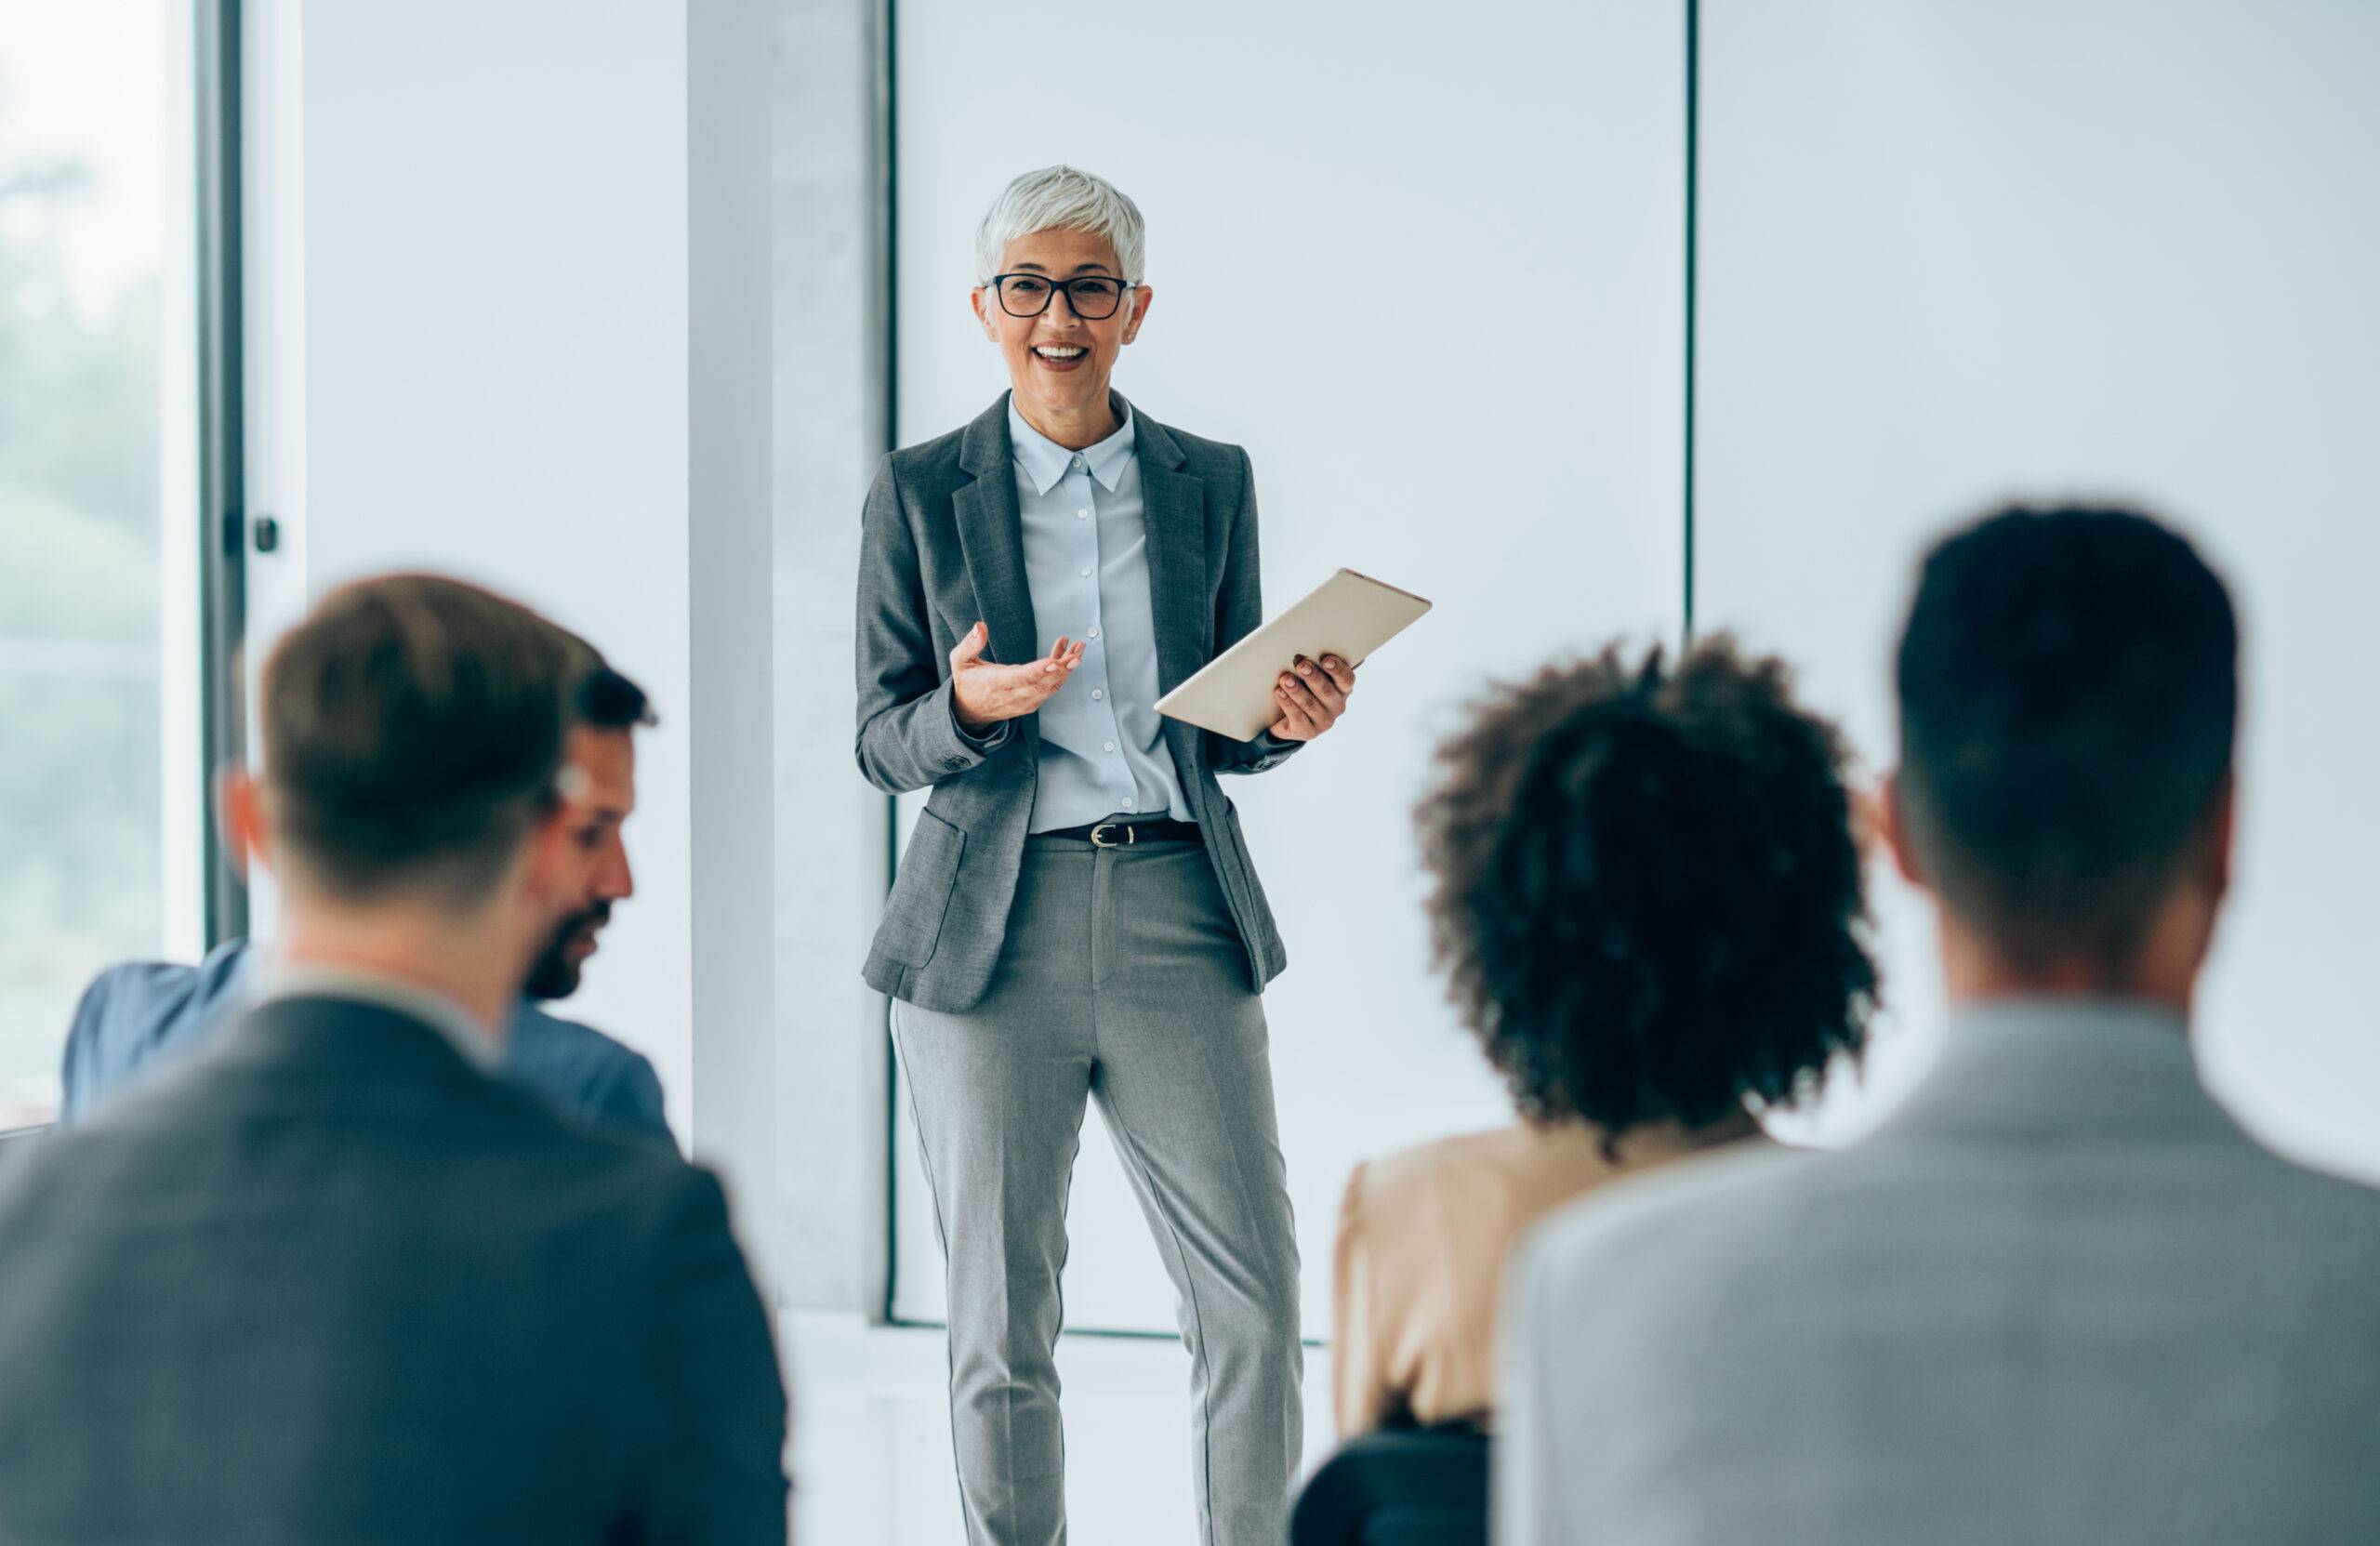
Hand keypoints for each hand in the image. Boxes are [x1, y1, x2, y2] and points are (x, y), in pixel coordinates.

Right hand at [950, 622, 1085, 732]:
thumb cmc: (967, 683)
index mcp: (996, 684)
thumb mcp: (960, 662)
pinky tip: (1066, 654)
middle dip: (1062, 669)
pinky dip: (1060, 672)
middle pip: (1042, 684)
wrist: (969, 712)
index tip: (1055, 662)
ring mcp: (1024, 702)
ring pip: (1050, 687)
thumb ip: (969, 644)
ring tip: (1078, 649)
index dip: (1039, 671)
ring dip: (1066, 669)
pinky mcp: (1031, 703)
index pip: (1021, 678)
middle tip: (1077, 653)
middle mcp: (1013, 696)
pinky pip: (1049, 688)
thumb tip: (980, 626)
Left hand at [1268, 654, 1355, 741]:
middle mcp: (1337, 706)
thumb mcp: (1312, 676)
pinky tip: (1280, 693)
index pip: (1347, 679)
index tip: (1326, 659)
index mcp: (1343, 690)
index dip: (1338, 669)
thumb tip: (1316, 642)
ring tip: (1285, 678)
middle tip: (1301, 664)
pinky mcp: (1308, 732)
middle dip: (1313, 676)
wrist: (1288, 719)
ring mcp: (1324, 721)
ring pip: (1310, 704)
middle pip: (1326, 690)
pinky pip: (1298, 717)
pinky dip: (1288, 704)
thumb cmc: (1303, 688)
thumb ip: (1317, 662)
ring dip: (1297, 689)